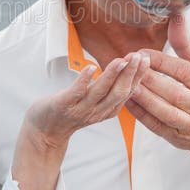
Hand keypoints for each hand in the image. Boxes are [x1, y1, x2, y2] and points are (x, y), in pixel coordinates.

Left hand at [22, 52, 148, 150]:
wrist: (44, 132)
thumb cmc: (69, 111)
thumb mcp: (94, 103)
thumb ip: (108, 91)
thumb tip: (125, 69)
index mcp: (106, 110)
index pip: (127, 93)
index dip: (137, 77)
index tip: (146, 60)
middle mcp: (96, 111)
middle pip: (118, 93)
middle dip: (130, 74)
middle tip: (139, 57)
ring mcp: (80, 109)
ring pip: (100, 92)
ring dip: (111, 75)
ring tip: (121, 60)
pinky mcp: (63, 105)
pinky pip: (76, 93)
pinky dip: (84, 80)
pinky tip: (91, 68)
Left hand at [125, 14, 189, 163]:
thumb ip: (186, 45)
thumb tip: (176, 17)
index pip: (181, 70)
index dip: (159, 61)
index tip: (140, 53)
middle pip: (172, 91)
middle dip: (148, 78)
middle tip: (127, 65)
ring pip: (164, 111)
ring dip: (143, 97)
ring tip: (126, 83)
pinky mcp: (177, 137)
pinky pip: (156, 126)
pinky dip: (140, 115)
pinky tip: (127, 102)